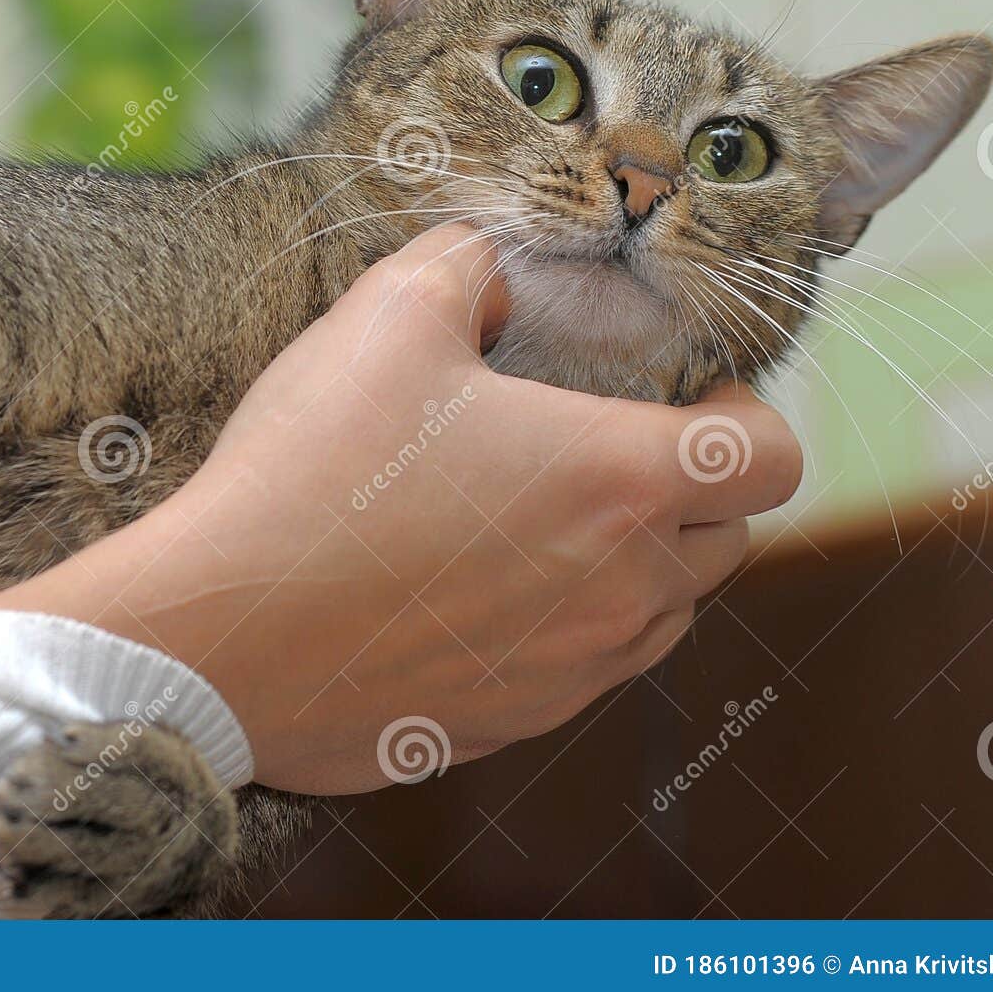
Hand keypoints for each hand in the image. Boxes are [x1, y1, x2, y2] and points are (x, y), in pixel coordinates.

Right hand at [0, 223, 800, 793]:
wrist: (218, 634)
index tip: (687, 399)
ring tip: (532, 522)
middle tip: (596, 447)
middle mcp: (620, 591)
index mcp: (618, 482)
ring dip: (630, 564)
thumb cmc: (311, 473)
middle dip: (688, 488)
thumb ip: (467, 266)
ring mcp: (570, 673)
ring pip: (659, 616)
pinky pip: (581, 672)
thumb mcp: (386, 317)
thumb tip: (495, 272)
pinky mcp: (512, 726)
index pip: (774, 462)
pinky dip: (561, 627)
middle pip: (726, 543)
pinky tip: (468, 590)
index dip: (749, 418)